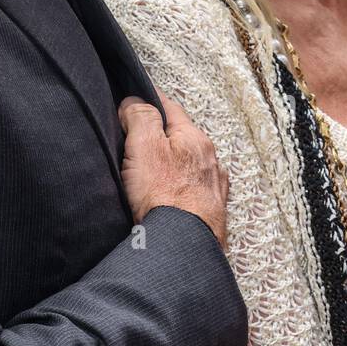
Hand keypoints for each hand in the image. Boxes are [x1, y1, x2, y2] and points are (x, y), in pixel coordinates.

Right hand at [118, 87, 228, 247]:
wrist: (182, 245)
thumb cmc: (164, 196)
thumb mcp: (144, 145)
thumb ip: (140, 117)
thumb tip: (134, 102)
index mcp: (194, 138)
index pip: (170, 108)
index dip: (149, 101)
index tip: (133, 100)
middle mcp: (210, 160)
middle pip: (181, 138)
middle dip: (161, 136)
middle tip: (136, 139)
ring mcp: (213, 188)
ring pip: (189, 166)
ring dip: (173, 165)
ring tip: (152, 172)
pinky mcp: (210, 213)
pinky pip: (192, 192)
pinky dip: (179, 190)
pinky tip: (168, 198)